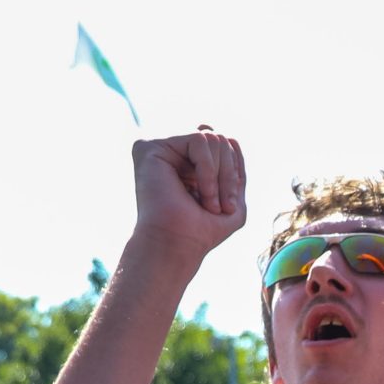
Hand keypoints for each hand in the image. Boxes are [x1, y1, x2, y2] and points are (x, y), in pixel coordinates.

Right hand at [131, 128, 246, 260]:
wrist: (177, 247)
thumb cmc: (202, 231)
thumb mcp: (231, 197)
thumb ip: (234, 169)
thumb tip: (231, 137)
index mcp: (186, 163)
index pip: (223, 144)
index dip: (234, 170)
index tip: (229, 206)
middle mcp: (171, 152)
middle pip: (219, 138)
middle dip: (229, 174)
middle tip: (224, 208)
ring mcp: (159, 148)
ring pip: (211, 137)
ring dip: (221, 175)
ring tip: (211, 204)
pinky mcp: (150, 146)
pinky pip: (198, 139)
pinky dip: (209, 170)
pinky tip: (203, 194)